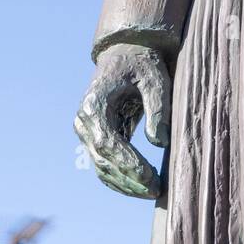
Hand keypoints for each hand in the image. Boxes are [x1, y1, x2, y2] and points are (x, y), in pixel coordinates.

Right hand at [74, 43, 170, 198]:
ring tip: (153, 191)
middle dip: (130, 179)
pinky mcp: (94, 137)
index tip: (151, 178)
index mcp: (94, 105)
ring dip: (125, 184)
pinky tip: (142, 186)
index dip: (129, 164)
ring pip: (102, 168)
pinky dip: (121, 178)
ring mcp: (86, 131)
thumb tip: (159, 142)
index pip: (108, 144)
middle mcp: (84, 121)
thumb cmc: (142, 64)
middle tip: (156, 190)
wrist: (126, 53)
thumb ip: (158, 108)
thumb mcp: (155, 79)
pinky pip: (105, 164)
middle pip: (103, 161)